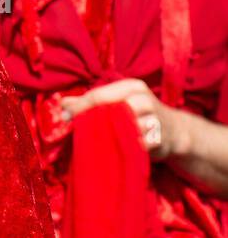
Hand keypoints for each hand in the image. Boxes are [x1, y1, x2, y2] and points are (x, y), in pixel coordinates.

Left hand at [61, 78, 191, 161]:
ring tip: (93, 140)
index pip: (99, 94)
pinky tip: (112, 150)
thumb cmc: (139, 115)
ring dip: (105, 135)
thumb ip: (91, 102)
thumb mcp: (118, 103)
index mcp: (132, 87)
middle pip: (109, 108)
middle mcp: (143, 99)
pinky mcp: (158, 139)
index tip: (64, 115)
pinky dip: (121, 147)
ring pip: (122, 126)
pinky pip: (134, 144)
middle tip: (75, 129)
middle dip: (90, 120)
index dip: (79, 105)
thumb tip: (62, 103)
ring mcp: (153, 119)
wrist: (176, 132)